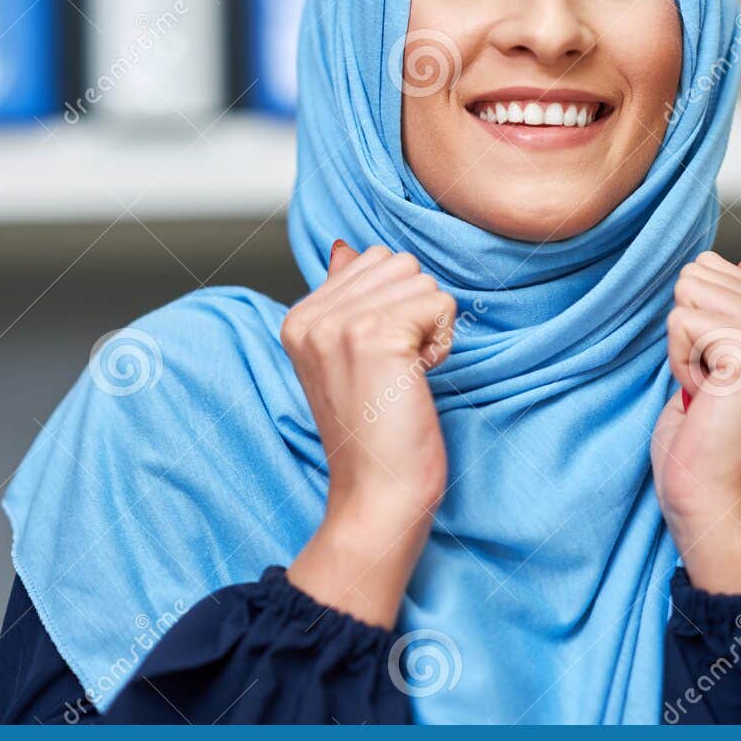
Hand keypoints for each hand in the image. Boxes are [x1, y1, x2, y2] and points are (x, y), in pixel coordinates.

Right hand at [281, 241, 455, 625]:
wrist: (377, 493)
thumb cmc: (373, 434)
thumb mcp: (345, 358)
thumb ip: (344, 299)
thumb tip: (343, 247)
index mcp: (299, 318)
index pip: (371, 261)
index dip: (394, 309)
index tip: (380, 363)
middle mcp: (312, 315)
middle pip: (397, 263)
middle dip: (414, 311)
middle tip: (396, 369)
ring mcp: (340, 323)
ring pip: (420, 280)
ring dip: (429, 327)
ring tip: (405, 375)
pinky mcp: (376, 335)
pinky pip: (438, 303)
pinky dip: (442, 342)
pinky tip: (418, 378)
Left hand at [652, 244, 740, 592]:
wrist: (714, 502)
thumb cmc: (707, 442)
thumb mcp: (719, 359)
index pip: (713, 268)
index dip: (692, 321)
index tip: (714, 372)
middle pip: (697, 273)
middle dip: (684, 328)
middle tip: (709, 382)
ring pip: (687, 293)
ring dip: (681, 346)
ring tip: (709, 389)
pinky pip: (682, 322)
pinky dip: (680, 363)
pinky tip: (706, 398)